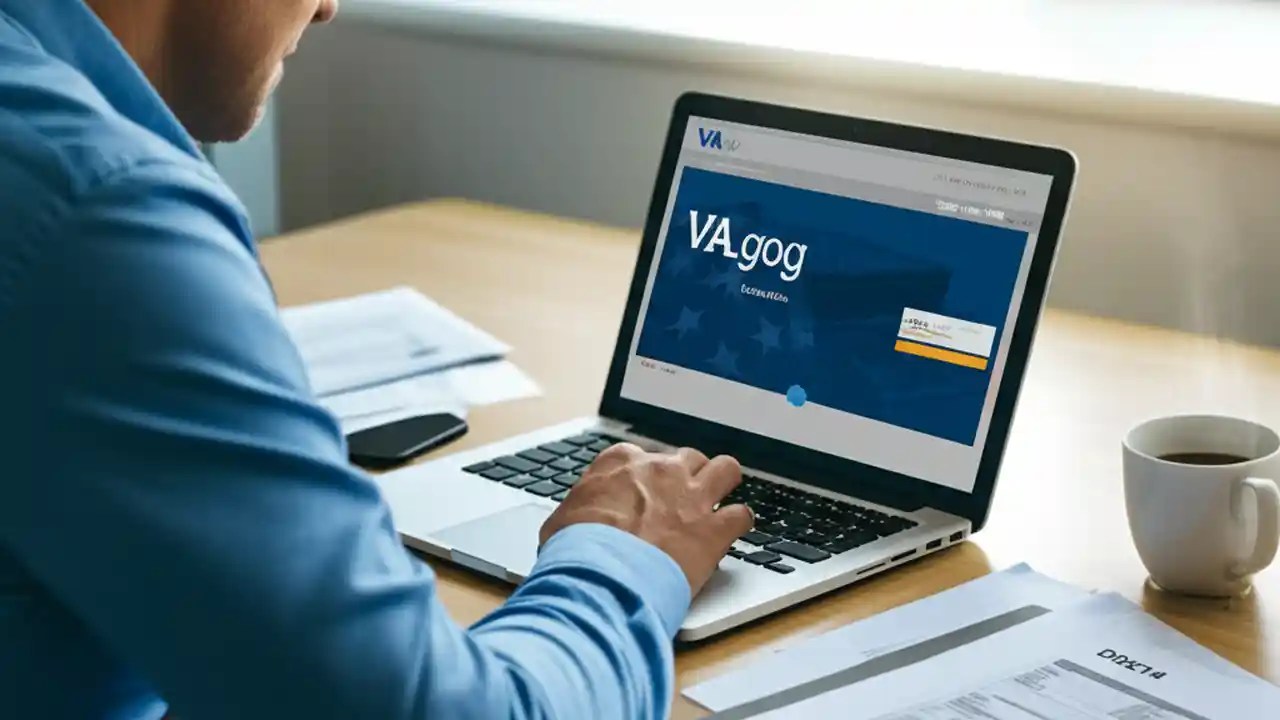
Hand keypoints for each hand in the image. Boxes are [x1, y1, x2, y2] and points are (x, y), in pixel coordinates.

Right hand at [539, 443, 753, 595]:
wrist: (602, 575)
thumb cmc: (575, 550)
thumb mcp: (562, 522)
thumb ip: (579, 513)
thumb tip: (571, 528)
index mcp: (623, 463)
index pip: (642, 457)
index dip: (645, 477)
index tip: (643, 492)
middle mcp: (662, 471)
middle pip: (687, 458)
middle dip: (686, 476)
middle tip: (681, 499)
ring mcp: (692, 496)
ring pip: (725, 469)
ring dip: (723, 483)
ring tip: (719, 500)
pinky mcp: (714, 528)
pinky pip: (741, 515)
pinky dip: (738, 523)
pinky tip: (732, 532)